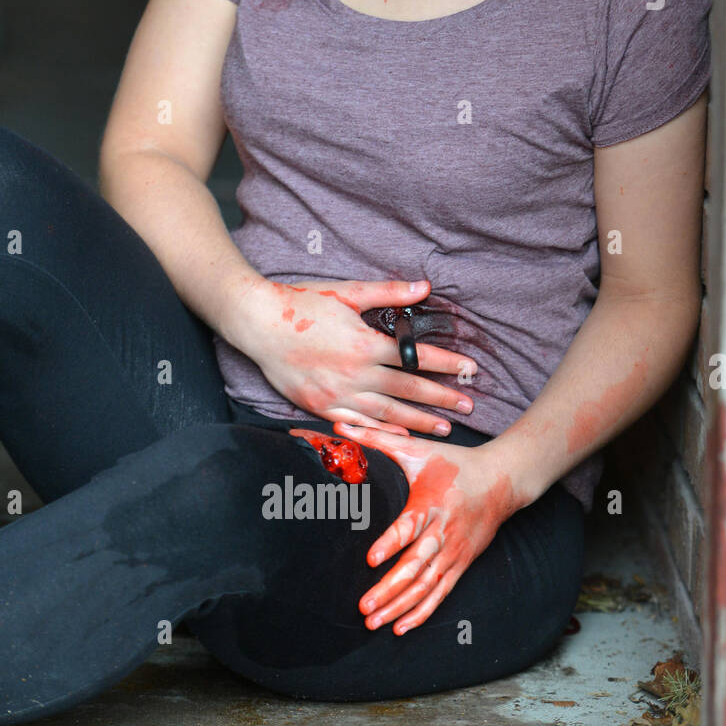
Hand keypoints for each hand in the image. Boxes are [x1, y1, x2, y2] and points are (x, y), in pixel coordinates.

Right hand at [237, 276, 476, 435]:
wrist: (257, 324)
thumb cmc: (300, 304)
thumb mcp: (347, 292)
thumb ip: (388, 293)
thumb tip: (424, 287)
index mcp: (364, 344)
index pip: (416, 357)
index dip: (446, 364)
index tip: (468, 369)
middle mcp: (354, 375)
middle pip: (408, 391)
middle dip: (441, 399)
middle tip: (468, 406)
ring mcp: (337, 395)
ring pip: (387, 414)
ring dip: (418, 422)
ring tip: (445, 428)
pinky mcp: (321, 407)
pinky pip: (358, 425)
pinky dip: (382, 433)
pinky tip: (401, 438)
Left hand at [334, 423, 526, 633]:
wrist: (502, 480)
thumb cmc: (453, 463)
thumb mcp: (417, 449)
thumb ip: (375, 439)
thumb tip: (337, 426)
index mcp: (431, 504)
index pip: (409, 527)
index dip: (391, 544)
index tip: (370, 559)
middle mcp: (444, 533)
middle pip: (416, 566)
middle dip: (389, 589)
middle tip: (363, 607)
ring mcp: (454, 552)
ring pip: (426, 586)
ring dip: (400, 607)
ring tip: (375, 623)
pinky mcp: (461, 564)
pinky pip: (441, 593)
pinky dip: (422, 612)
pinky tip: (401, 628)